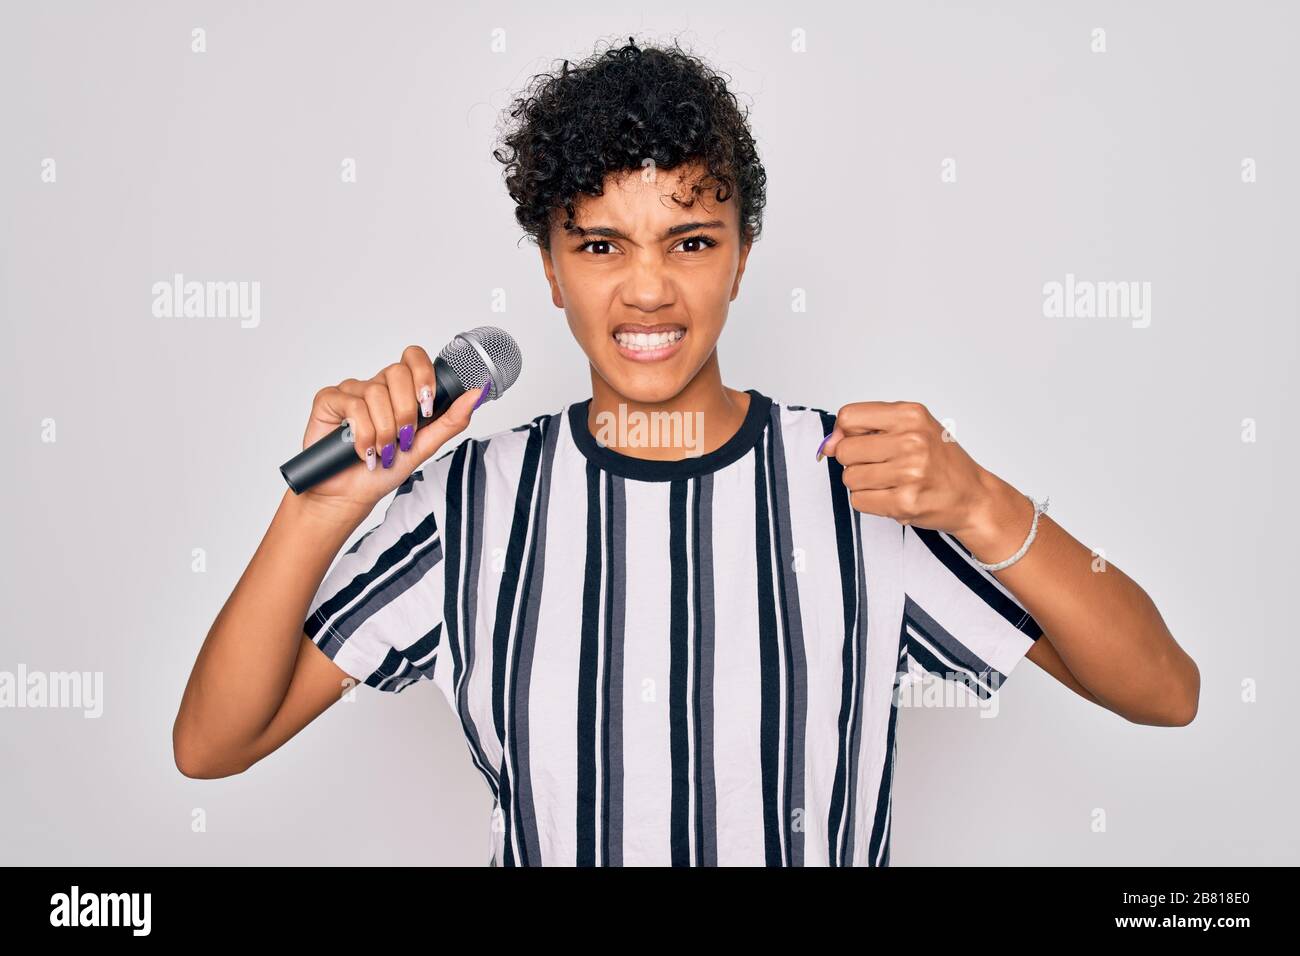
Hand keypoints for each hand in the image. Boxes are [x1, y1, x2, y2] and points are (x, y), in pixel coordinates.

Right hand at [297, 345, 487, 517]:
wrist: (351, 494)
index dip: (423, 377)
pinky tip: (361, 450)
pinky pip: (351, 404)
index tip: (427, 407)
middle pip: (396, 373)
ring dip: (383, 431)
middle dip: (405, 412)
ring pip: (375, 392)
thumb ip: (452, 419)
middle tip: (403, 438)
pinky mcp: (329, 400)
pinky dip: (362, 433)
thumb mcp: (426, 445)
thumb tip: (478, 393)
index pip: (414, 358)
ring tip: (381, 452)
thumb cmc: (386, 469)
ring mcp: (351, 391)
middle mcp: (376, 386)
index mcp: (401, 391)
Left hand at [817, 400, 1031, 559]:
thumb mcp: (911, 428)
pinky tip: (892, 496)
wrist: (974, 496)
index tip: (858, 441)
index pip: (848, 417)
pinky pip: (859, 501)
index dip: (845, 433)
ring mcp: (909, 473)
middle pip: (844, 450)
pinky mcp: (905, 503)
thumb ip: (867, 428)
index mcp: (911, 415)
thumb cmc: (940, 461)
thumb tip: (826, 445)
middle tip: (879, 464)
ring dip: (863, 483)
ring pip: (849, 478)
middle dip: (854, 460)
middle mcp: (912, 440)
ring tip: (889, 481)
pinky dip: (870, 501)